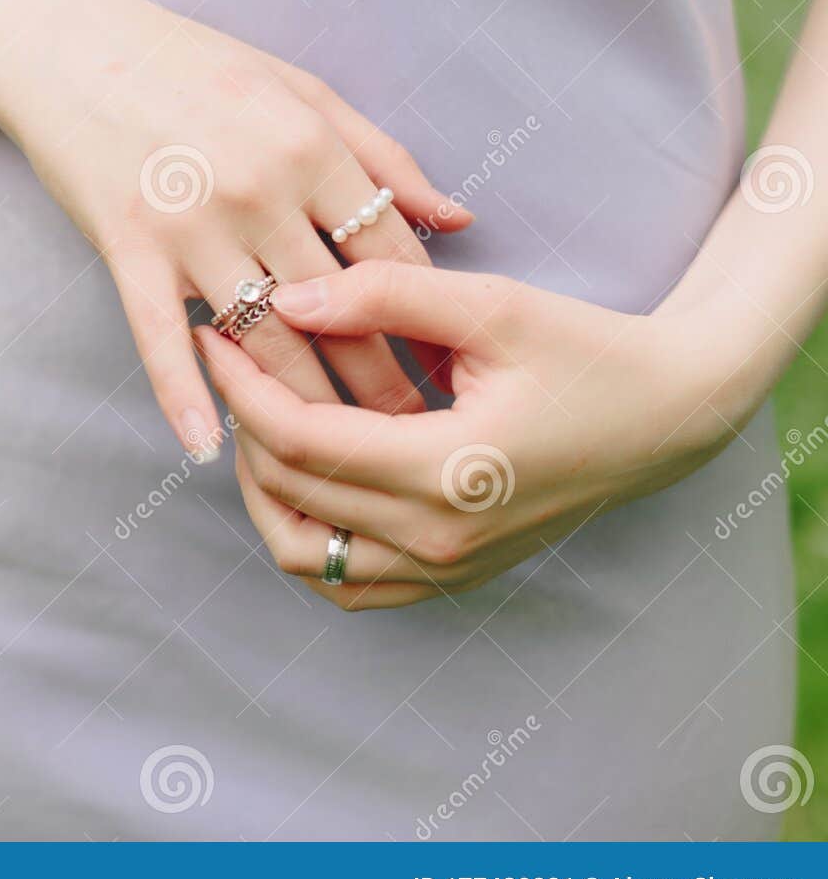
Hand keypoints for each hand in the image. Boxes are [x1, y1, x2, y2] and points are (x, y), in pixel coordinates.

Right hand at [0, 0, 471, 456]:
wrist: (68, 47)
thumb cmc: (192, 63)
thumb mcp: (300, 88)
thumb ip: (381, 155)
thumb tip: (459, 219)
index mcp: (309, 145)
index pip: (389, 256)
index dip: (425, 319)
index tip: (446, 372)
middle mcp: (257, 189)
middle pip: (339, 313)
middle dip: (381, 383)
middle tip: (415, 440)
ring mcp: (189, 225)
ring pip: (263, 339)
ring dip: (305, 406)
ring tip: (341, 460)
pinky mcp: (128, 249)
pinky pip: (162, 338)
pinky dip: (183, 397)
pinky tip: (206, 449)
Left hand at [197, 261, 760, 609]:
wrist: (667, 415)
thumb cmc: (587, 351)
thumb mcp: (493, 306)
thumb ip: (385, 295)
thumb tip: (286, 299)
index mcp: (448, 471)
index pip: (298, 440)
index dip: (240, 387)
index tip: (212, 336)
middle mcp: (439, 537)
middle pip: (288, 492)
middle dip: (240, 421)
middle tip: (227, 362)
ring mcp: (445, 569)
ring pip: (302, 556)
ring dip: (261, 489)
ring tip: (257, 420)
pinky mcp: (450, 577)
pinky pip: (344, 583)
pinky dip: (305, 535)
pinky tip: (302, 475)